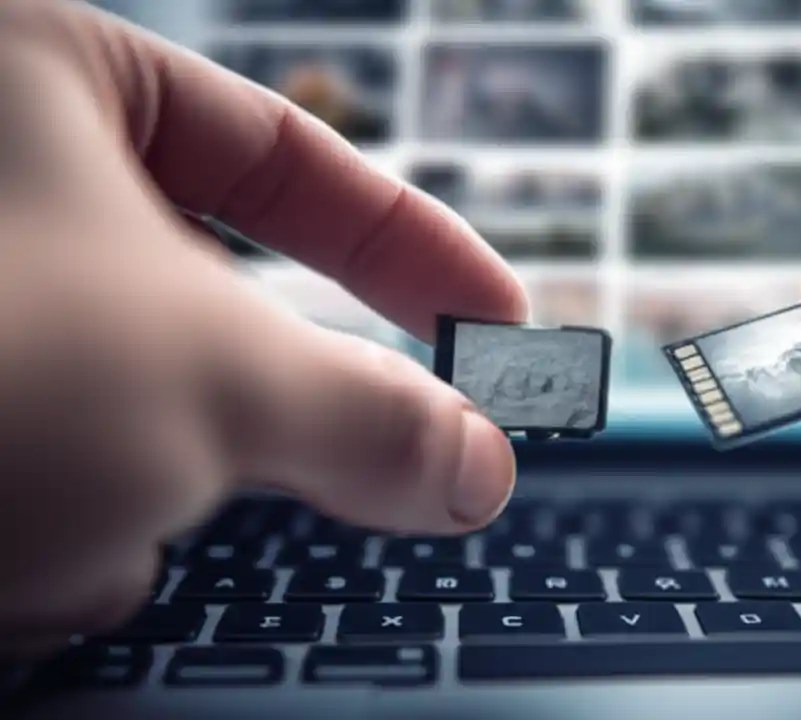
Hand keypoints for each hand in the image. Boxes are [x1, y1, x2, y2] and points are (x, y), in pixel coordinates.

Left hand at [0, 1, 525, 654]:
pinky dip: (48, 538)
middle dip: (238, 418)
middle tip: (326, 474)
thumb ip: (375, 414)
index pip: (288, 155)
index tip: (502, 330)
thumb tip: (479, 463)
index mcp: (31, 77)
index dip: (417, 249)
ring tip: (32, 526)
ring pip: (123, 415)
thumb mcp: (213, 381)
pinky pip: (44, 472)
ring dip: (129, 500)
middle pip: (204, 307)